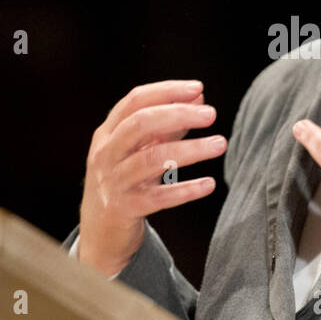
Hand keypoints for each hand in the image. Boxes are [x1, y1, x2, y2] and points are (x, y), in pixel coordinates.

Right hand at [78, 79, 225, 275]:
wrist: (100, 231)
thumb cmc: (125, 181)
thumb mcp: (140, 150)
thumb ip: (168, 125)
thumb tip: (199, 97)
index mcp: (108, 132)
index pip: (135, 100)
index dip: (167, 91)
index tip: (198, 88)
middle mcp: (106, 153)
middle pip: (140, 124)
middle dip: (178, 114)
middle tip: (211, 115)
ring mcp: (113, 181)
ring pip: (151, 160)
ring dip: (190, 150)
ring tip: (220, 144)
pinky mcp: (124, 208)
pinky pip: (158, 197)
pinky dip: (185, 190)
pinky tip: (209, 184)